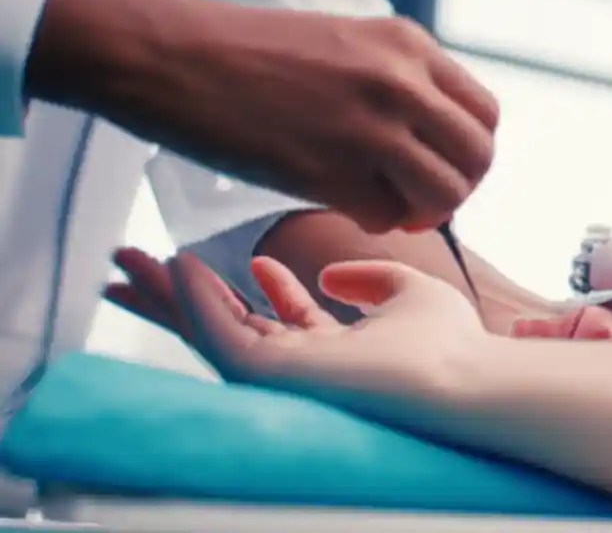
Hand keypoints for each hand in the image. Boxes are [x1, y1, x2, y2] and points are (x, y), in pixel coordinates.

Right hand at [28, 0, 499, 233]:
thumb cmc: (254, 54)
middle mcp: (401, 82)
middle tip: (419, 198)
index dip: (468, 151)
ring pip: (445, 194)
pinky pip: (389, 218)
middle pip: (477, 159)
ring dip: (422, 213)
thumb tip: (438, 141)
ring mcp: (370, 127)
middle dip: (456, 188)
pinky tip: (345, 203)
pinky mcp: (331, 170)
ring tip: (387, 206)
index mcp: (409, 46)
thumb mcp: (350, 43)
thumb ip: (402, 81)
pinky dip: (375, 222)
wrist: (176, 57)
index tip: (437, 164)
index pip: (485, 115)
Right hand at [124, 251, 486, 425]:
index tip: (254, 256)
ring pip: (210, 333)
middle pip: (230, 327)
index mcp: (337, 353)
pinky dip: (194, 303)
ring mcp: (285, 375)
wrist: (462, 376)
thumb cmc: (453, 344)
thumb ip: (372, 278)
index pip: (285, 322)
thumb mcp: (411, 293)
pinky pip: (219, 337)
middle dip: (187, 295)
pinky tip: (178, 268)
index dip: (262, 289)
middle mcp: (303, 367)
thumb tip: (328, 273)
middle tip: (145, 263)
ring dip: (168, 296)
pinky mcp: (274, 376)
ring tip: (130, 261)